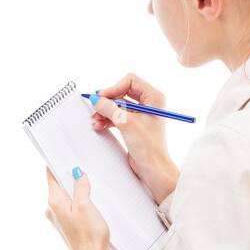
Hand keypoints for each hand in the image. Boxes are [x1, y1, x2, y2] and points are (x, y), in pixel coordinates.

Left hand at [45, 166, 113, 249]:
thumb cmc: (89, 236)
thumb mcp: (86, 205)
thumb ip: (80, 187)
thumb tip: (77, 173)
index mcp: (54, 202)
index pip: (51, 175)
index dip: (57, 162)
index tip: (63, 151)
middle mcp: (51, 210)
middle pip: (57, 185)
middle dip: (68, 174)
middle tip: (81, 162)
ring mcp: (58, 219)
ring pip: (64, 196)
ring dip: (74, 188)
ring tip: (87, 180)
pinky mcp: (66, 226)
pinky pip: (70, 206)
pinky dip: (77, 200)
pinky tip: (89, 200)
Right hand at [89, 72, 179, 204]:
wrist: (153, 169)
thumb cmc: (149, 147)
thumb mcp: (126, 124)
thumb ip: (109, 109)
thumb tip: (95, 99)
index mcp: (154, 97)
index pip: (130, 81)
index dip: (114, 87)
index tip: (102, 98)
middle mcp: (148, 103)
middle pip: (121, 92)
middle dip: (107, 102)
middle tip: (96, 109)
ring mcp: (140, 114)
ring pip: (117, 105)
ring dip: (105, 111)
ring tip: (96, 120)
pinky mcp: (133, 125)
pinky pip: (117, 116)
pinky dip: (107, 119)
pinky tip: (99, 125)